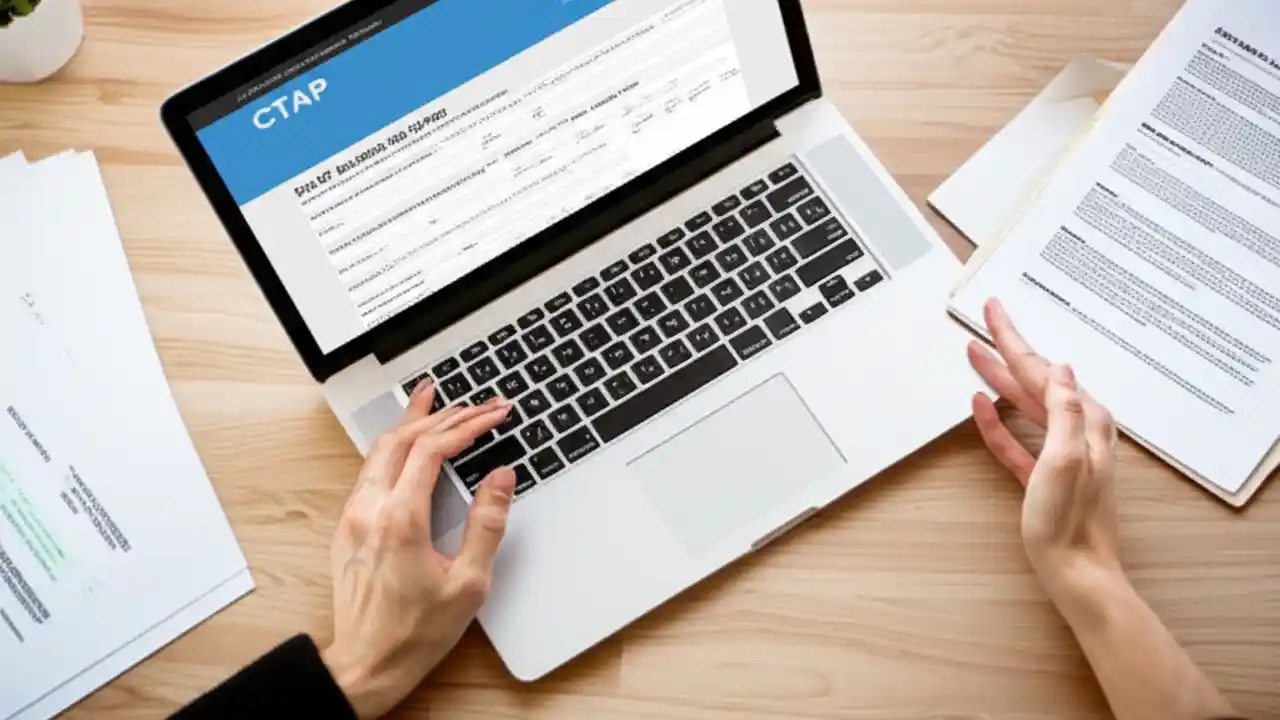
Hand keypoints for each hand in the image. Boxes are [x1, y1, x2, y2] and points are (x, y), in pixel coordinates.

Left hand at [321, 385, 516, 719]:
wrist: (366, 664)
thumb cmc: (415, 632)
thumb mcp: (468, 583)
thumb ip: (487, 524)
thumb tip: (500, 478)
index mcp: (401, 519)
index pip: (434, 449)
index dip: (469, 425)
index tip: (495, 414)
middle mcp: (371, 510)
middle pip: (404, 439)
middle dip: (445, 414)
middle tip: (477, 403)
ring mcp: (354, 516)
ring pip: (380, 450)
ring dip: (412, 421)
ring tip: (433, 397)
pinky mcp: (348, 527)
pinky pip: (370, 470)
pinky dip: (394, 445)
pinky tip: (406, 442)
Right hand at [966, 299, 1123, 605]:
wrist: (1076, 572)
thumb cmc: (1071, 521)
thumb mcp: (1067, 459)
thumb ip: (1066, 411)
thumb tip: (1063, 369)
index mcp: (1084, 423)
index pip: (1043, 369)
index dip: (1014, 339)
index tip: (995, 310)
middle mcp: (1075, 432)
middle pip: (1033, 380)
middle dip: (1007, 350)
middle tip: (986, 320)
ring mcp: (1057, 454)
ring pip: (1022, 404)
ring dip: (998, 379)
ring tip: (975, 355)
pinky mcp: (1040, 476)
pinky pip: (1014, 438)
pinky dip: (996, 420)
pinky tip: (979, 406)